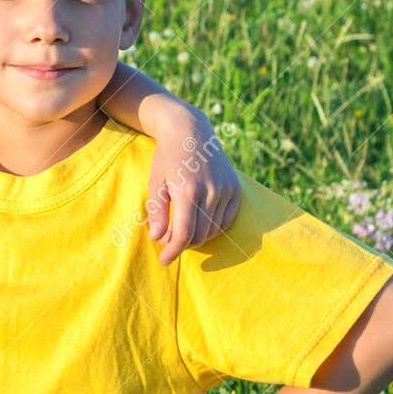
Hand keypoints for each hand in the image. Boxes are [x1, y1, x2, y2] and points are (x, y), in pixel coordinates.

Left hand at [143, 110, 241, 264]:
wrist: (191, 132)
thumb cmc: (167, 158)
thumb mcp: (155, 183)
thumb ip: (157, 212)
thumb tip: (159, 239)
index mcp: (188, 190)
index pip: (184, 234)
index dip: (173, 251)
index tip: (163, 261)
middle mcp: (212, 191)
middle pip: (199, 235)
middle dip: (182, 245)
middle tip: (169, 242)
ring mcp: (227, 190)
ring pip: (213, 231)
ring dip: (197, 238)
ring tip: (181, 231)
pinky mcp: (236, 189)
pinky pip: (226, 221)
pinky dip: (213, 229)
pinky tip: (199, 225)